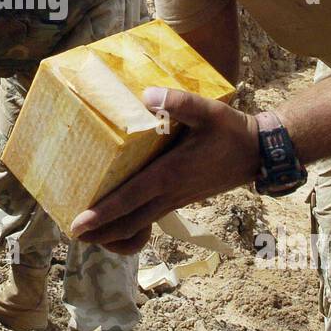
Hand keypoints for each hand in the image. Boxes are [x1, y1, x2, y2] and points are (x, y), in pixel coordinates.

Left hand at [70, 87, 259, 254]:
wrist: (257, 154)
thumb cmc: (230, 131)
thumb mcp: (207, 110)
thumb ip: (178, 101)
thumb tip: (146, 94)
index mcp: (169, 174)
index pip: (129, 198)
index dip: (103, 213)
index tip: (78, 225)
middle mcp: (169, 193)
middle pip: (128, 223)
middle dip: (100, 232)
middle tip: (72, 236)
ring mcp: (174, 200)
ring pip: (139, 225)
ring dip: (113, 233)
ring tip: (88, 234)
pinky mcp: (179, 200)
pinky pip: (150, 219)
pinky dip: (130, 225)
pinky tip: (117, 221)